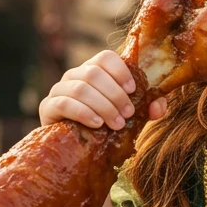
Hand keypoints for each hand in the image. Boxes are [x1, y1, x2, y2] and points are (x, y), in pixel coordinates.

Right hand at [38, 49, 166, 129]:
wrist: (74, 149)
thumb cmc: (103, 126)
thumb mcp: (127, 116)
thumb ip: (146, 108)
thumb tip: (158, 106)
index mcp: (93, 71)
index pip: (105, 57)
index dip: (121, 71)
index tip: (133, 90)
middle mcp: (74, 75)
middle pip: (94, 73)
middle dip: (115, 94)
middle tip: (128, 114)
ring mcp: (58, 89)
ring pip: (81, 88)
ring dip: (103, 106)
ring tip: (117, 124)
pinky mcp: (48, 107)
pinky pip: (64, 103)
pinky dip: (84, 113)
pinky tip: (97, 124)